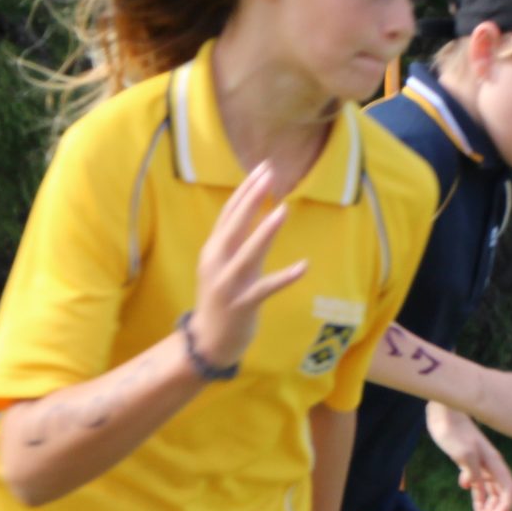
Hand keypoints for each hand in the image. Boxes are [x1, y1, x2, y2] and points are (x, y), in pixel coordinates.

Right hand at [192, 161, 309, 366]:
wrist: (208, 342)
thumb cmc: (222, 299)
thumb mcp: (223, 265)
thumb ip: (236, 241)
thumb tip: (253, 211)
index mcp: (213, 250)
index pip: (229, 213)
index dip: (245, 190)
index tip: (262, 168)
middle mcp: (216, 263)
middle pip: (234, 225)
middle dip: (252, 197)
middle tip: (269, 173)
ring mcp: (228, 284)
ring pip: (248, 253)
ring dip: (265, 232)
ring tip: (284, 209)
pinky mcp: (243, 305)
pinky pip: (266, 288)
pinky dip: (285, 277)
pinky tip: (304, 266)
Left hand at [427, 404, 511, 510]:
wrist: (443, 412)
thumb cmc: (452, 429)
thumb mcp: (462, 450)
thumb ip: (471, 469)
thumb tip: (473, 486)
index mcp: (494, 463)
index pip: (510, 491)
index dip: (505, 508)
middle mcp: (492, 467)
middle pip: (503, 497)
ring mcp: (483, 467)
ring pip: (493, 495)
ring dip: (488, 510)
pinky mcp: (471, 467)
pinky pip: (481, 489)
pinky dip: (480, 502)